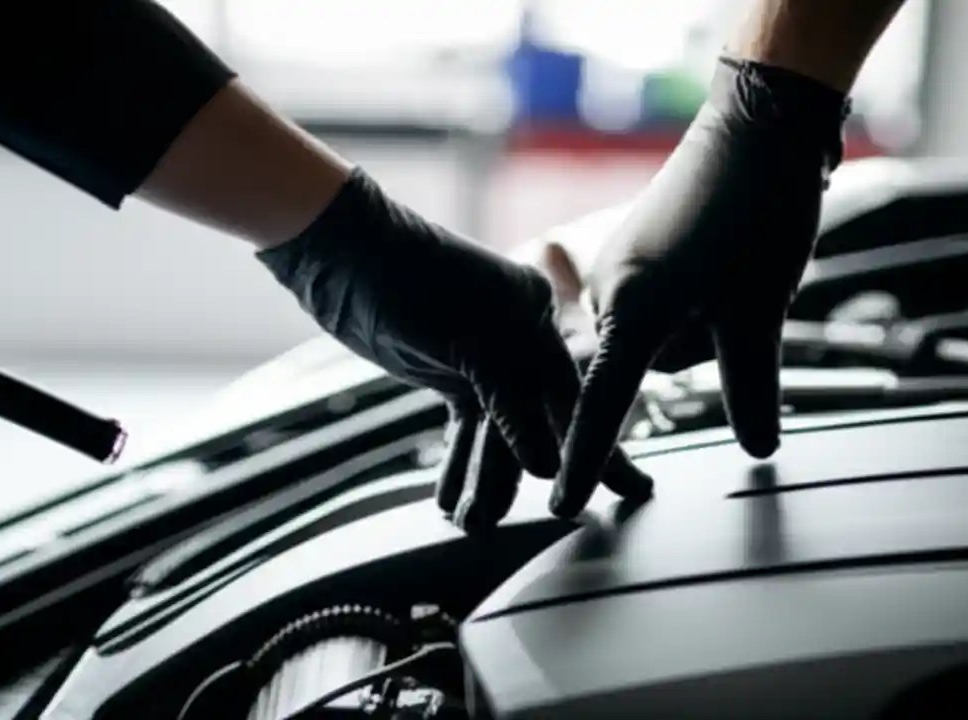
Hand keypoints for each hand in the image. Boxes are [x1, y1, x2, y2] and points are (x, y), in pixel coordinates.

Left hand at [258, 168, 650, 530]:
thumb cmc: (407, 280)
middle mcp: (519, 336)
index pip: (574, 395)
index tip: (626, 487)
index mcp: (538, 317)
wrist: (341, 251)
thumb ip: (513, 404)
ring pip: (497, 430)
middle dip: (541, 474)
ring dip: (484, 478)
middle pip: (540, 418)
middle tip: (566, 520)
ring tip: (473, 524)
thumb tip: (548, 466)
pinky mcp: (451, 371)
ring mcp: (483, 355)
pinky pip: (466, 426)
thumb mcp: (470, 340)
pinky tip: (450, 499)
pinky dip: (458, 462)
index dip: (597, 446)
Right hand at [554, 57, 848, 516]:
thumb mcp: (760, 309)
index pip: (604, 403)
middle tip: (742, 298)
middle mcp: (612, 291)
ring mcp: (621, 269)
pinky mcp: (637, 253)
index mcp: (632, 309)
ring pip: (656, 338)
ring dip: (703, 327)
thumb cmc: (758, 210)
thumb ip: (751, 385)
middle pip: (641, 368)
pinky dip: (693, 304)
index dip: (587, 458)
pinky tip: (727, 264)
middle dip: (697, 352)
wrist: (758, 123)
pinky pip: (656, 307)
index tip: (564, 504)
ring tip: (740, 272)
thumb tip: (756, 448)